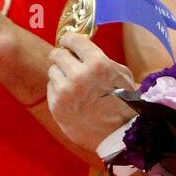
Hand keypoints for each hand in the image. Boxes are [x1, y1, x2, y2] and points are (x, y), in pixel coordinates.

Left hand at [47, 33, 136, 150]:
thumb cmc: (124, 102)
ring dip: (61, 73)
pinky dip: (58, 88)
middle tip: (69, 62)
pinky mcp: (56, 106)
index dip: (70, 40)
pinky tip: (71, 96)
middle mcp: (78, 75)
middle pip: (57, 54)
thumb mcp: (121, 74)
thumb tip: (82, 49)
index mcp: (97, 64)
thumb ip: (101, 59)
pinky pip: (51, 87)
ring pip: (52, 71)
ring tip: (73, 83)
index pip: (73, 40)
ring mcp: (65, 92)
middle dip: (64, 56)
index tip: (69, 42)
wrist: (118, 135)